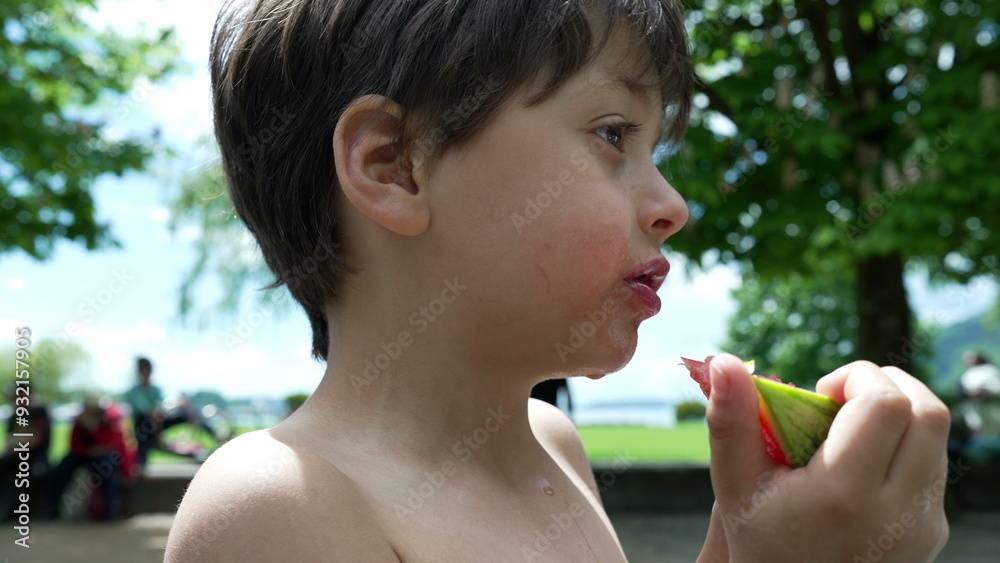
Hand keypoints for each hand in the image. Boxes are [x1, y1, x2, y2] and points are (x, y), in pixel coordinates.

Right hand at [698, 354, 949, 561]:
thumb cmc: (759, 543)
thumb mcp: (735, 484)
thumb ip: (730, 421)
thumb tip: (723, 361)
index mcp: (846, 494)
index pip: (887, 403)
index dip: (858, 377)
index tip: (821, 394)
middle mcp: (898, 512)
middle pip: (929, 412)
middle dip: (888, 385)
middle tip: (842, 399)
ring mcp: (923, 526)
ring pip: (937, 438)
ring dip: (899, 415)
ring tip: (849, 432)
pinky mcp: (933, 534)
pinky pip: (934, 468)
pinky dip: (905, 447)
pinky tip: (863, 464)